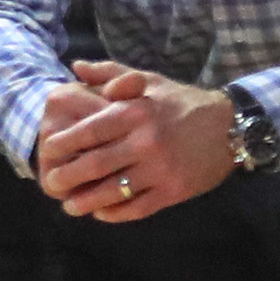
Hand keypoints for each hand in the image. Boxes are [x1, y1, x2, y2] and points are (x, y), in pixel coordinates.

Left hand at [34, 61, 238, 222]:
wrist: (232, 127)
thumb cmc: (182, 102)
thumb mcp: (148, 80)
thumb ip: (110, 74)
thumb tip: (75, 67)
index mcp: (135, 113)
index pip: (88, 132)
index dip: (63, 143)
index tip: (47, 150)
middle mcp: (145, 142)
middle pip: (95, 164)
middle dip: (67, 176)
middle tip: (50, 182)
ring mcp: (160, 170)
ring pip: (113, 191)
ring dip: (86, 201)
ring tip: (70, 205)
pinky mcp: (174, 191)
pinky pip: (138, 207)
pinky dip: (116, 213)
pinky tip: (101, 213)